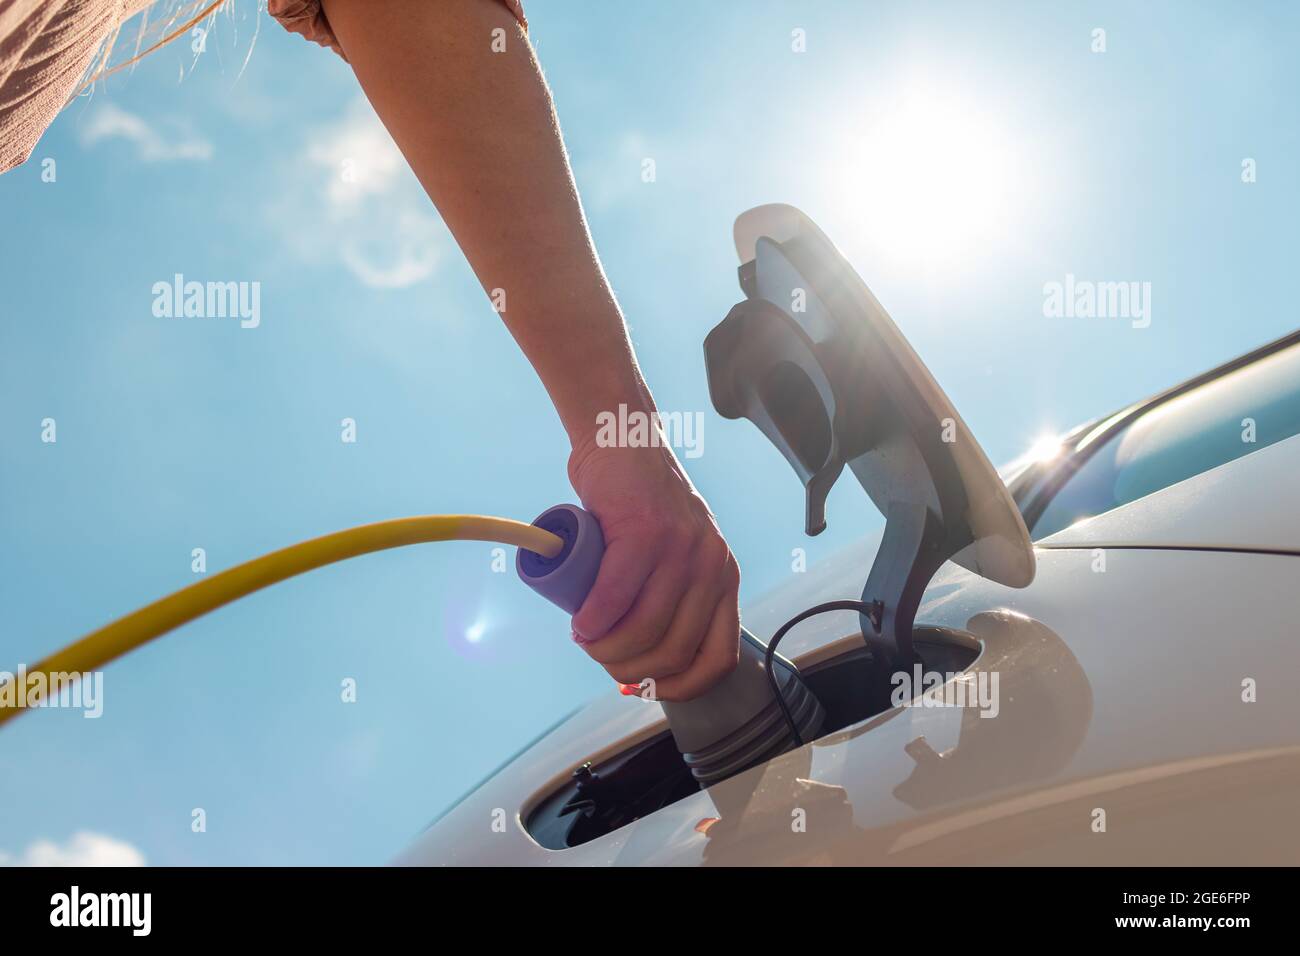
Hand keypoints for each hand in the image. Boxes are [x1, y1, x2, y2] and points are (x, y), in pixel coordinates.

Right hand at [567, 437, 739, 700]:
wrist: (625, 440)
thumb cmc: (639, 501)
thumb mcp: (677, 551)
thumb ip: (674, 592)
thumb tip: (645, 654)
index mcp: (723, 578)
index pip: (718, 657)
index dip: (680, 686)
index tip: (645, 687)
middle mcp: (712, 566)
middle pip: (674, 650)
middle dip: (631, 669)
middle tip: (601, 658)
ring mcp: (681, 548)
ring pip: (644, 629)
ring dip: (607, 649)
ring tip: (586, 640)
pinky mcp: (645, 531)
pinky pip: (617, 596)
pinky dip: (594, 621)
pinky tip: (580, 626)